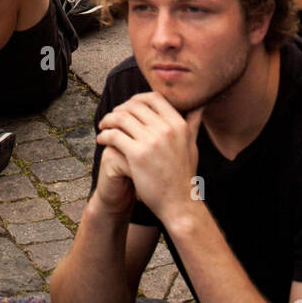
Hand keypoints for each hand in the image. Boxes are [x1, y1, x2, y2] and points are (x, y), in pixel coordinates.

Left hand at [97, 92, 201, 222]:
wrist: (180, 204)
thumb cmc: (183, 175)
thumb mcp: (192, 145)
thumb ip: (192, 123)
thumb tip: (200, 104)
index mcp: (178, 124)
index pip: (153, 97)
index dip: (137, 99)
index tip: (128, 107)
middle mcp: (166, 129)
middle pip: (134, 106)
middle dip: (119, 109)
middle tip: (112, 117)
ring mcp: (152, 141)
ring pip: (121, 118)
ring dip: (108, 120)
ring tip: (103, 127)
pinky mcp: (137, 155)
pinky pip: (114, 135)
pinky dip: (104, 135)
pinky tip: (102, 139)